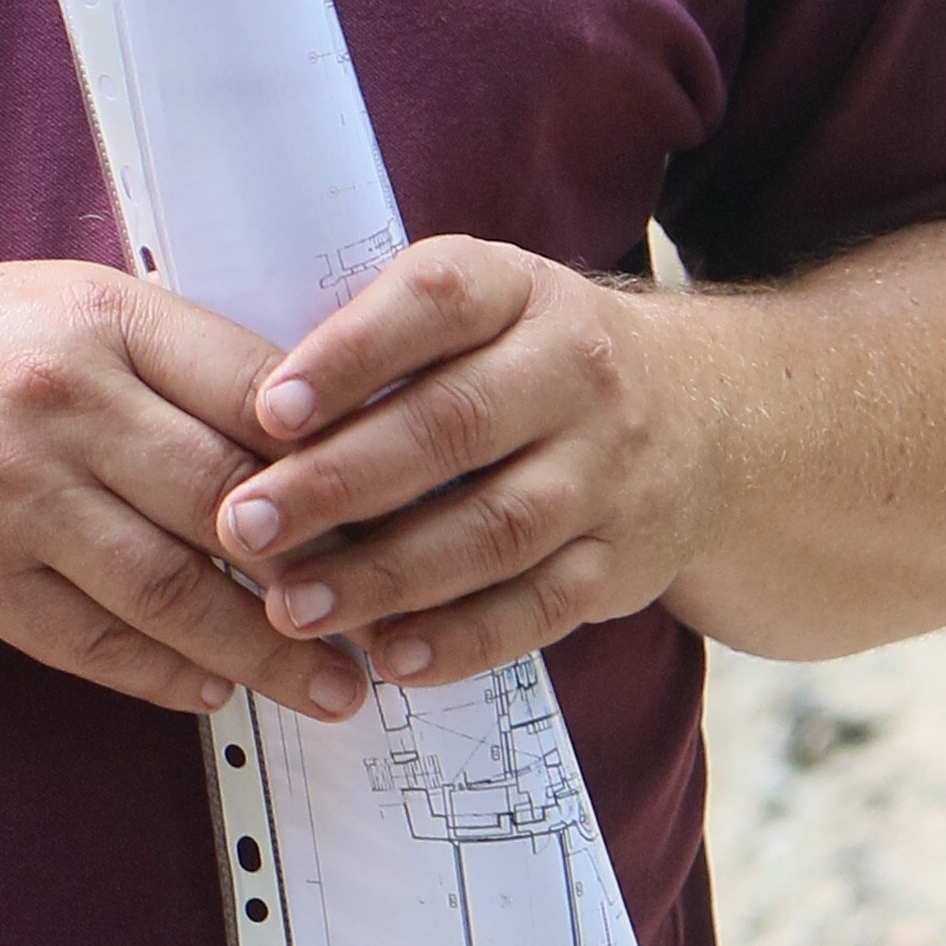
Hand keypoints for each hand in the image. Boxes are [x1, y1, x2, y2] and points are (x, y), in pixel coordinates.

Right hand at [0, 263, 371, 723]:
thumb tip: (288, 431)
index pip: (256, 387)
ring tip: (332, 687)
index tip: (400, 507)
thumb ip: (154, 362)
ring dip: (265, 650)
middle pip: (232, 497)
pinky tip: (214, 690)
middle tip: (388, 616)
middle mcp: (60, 395)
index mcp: (95, 313)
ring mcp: (12, 492)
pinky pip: (98, 641)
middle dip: (322, 570)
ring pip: (176, 587)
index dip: (338, 457)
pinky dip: (169, 673)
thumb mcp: (46, 310)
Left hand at [211, 239, 722, 689]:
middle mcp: (574, 371)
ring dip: (383, 575)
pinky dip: (461, 638)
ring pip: (490, 528)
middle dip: (336, 483)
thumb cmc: (532, 357)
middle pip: (450, 427)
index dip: (348, 354)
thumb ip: (385, 332)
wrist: (706, 417)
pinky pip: (538, 607)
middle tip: (242, 524)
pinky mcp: (622, 562)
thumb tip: (239, 390)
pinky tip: (389, 657)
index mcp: (519, 289)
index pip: (433, 302)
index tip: (265, 408)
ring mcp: (607, 471)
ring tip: (291, 605)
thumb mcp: (483, 304)